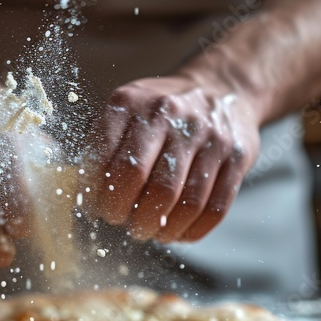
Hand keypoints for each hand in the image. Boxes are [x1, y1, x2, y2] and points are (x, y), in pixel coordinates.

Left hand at [89, 74, 261, 242]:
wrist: (221, 87)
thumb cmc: (160, 110)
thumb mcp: (124, 110)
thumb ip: (102, 146)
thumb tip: (83, 196)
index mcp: (132, 103)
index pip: (108, 160)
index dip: (99, 195)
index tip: (96, 209)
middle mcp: (171, 115)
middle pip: (145, 182)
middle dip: (127, 214)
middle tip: (122, 223)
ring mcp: (208, 136)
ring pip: (183, 201)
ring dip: (161, 228)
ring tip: (148, 231)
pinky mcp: (236, 157)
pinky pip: (215, 207)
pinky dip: (192, 230)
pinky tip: (177, 233)